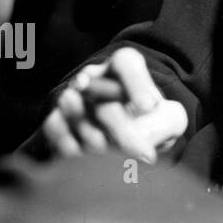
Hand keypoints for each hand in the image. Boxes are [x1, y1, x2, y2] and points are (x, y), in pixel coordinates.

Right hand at [38, 47, 186, 162]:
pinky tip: (85, 159)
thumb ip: (169, 121)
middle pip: (102, 97)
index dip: (136, 83)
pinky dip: (67, 145)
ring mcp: (71, 97)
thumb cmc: (149, 122)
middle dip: (123, 131)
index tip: (148, 107)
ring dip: (94, 138)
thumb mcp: (167, 117)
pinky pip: (54, 127)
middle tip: (143, 155)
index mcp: (122, 67)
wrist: (121, 134)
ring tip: (113, 157)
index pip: (126, 64)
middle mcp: (94, 78)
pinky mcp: (55, 119)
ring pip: (74, 111)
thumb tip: (155, 138)